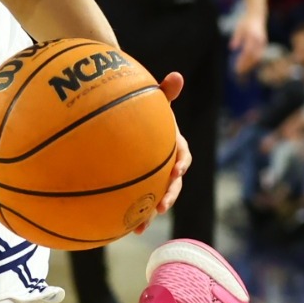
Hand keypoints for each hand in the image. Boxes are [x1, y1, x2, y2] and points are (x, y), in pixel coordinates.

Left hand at [137, 71, 194, 232]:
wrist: (125, 122)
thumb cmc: (143, 111)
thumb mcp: (152, 101)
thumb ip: (163, 93)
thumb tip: (177, 75)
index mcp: (172, 145)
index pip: (183, 155)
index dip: (181, 163)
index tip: (176, 170)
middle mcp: (165, 163)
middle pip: (171, 183)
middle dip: (167, 195)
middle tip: (160, 205)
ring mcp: (151, 176)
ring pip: (154, 196)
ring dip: (149, 212)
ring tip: (139, 225)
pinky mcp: (137, 184)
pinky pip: (135, 201)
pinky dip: (130, 214)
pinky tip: (120, 227)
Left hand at [230, 10, 268, 74]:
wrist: (257, 15)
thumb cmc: (245, 21)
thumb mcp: (239, 27)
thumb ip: (236, 38)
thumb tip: (232, 48)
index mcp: (252, 36)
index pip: (247, 52)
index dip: (242, 60)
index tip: (237, 66)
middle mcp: (259, 40)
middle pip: (253, 56)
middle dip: (246, 65)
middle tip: (239, 71)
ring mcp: (263, 42)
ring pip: (257, 57)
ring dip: (250, 64)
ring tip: (242, 70)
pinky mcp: (264, 43)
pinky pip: (259, 54)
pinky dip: (254, 60)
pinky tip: (248, 64)